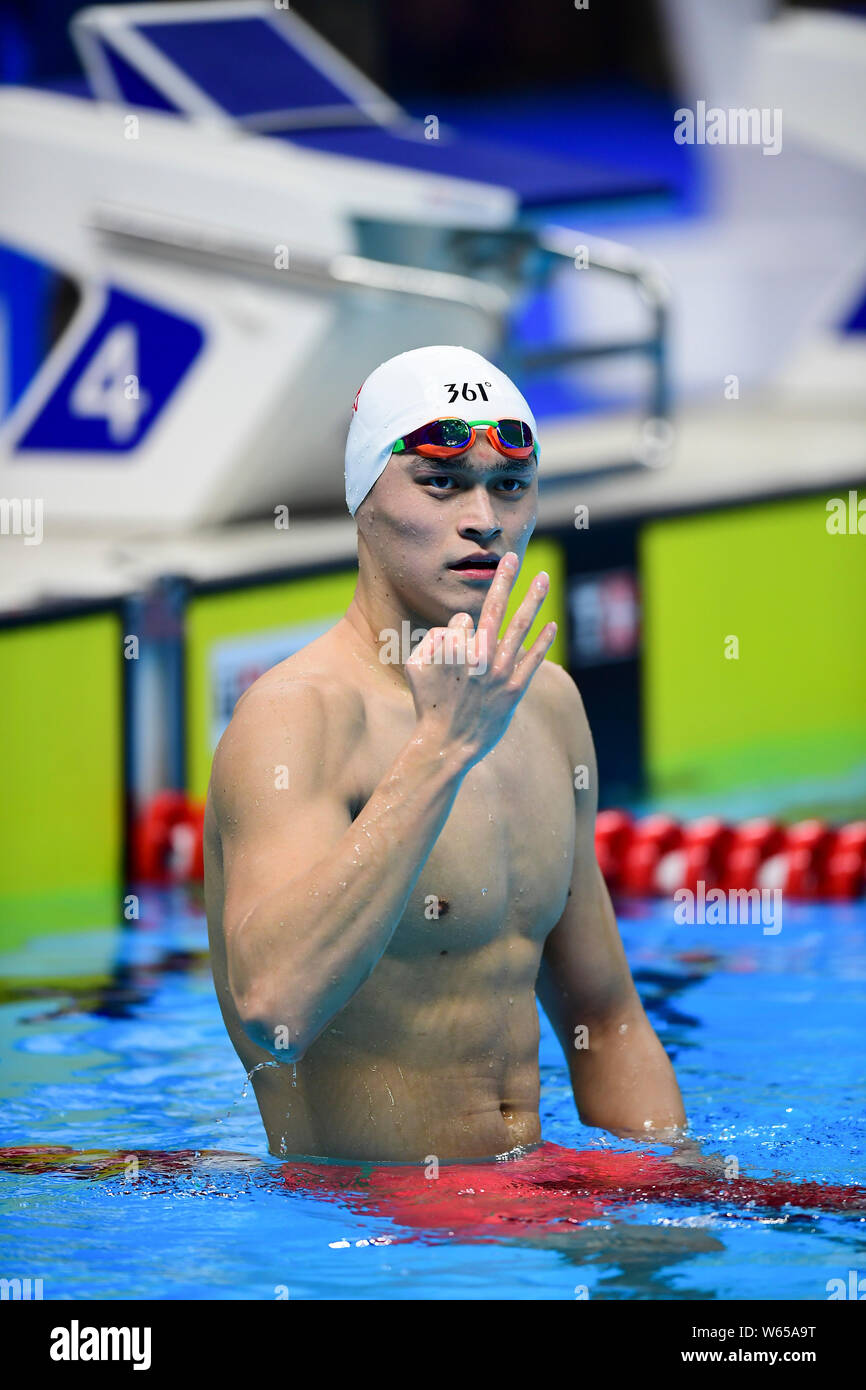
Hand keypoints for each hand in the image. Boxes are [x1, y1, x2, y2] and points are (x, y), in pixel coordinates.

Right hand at [405, 552, 555, 767]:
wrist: (446, 744)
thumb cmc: (427, 704)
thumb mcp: (416, 666)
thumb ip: (433, 640)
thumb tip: (458, 626)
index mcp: (459, 649)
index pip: (464, 619)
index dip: (455, 633)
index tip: (450, 655)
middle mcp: (483, 656)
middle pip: (497, 608)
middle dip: (505, 579)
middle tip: (511, 556)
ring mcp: (502, 673)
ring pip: (520, 627)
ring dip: (532, 600)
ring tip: (542, 578)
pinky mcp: (515, 690)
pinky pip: (533, 660)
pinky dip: (543, 641)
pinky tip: (551, 623)